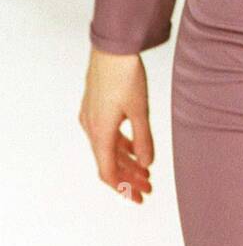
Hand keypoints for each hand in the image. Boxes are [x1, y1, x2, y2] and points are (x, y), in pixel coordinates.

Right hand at [79, 49, 153, 203]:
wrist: (112, 48)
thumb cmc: (125, 75)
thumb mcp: (140, 110)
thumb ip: (143, 139)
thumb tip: (146, 164)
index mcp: (100, 133)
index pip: (108, 173)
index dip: (124, 189)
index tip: (139, 197)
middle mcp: (92, 128)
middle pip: (109, 162)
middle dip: (129, 177)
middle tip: (148, 186)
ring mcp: (91, 116)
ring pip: (108, 148)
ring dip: (126, 161)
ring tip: (146, 170)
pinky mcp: (95, 106)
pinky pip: (106, 134)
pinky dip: (120, 145)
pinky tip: (135, 147)